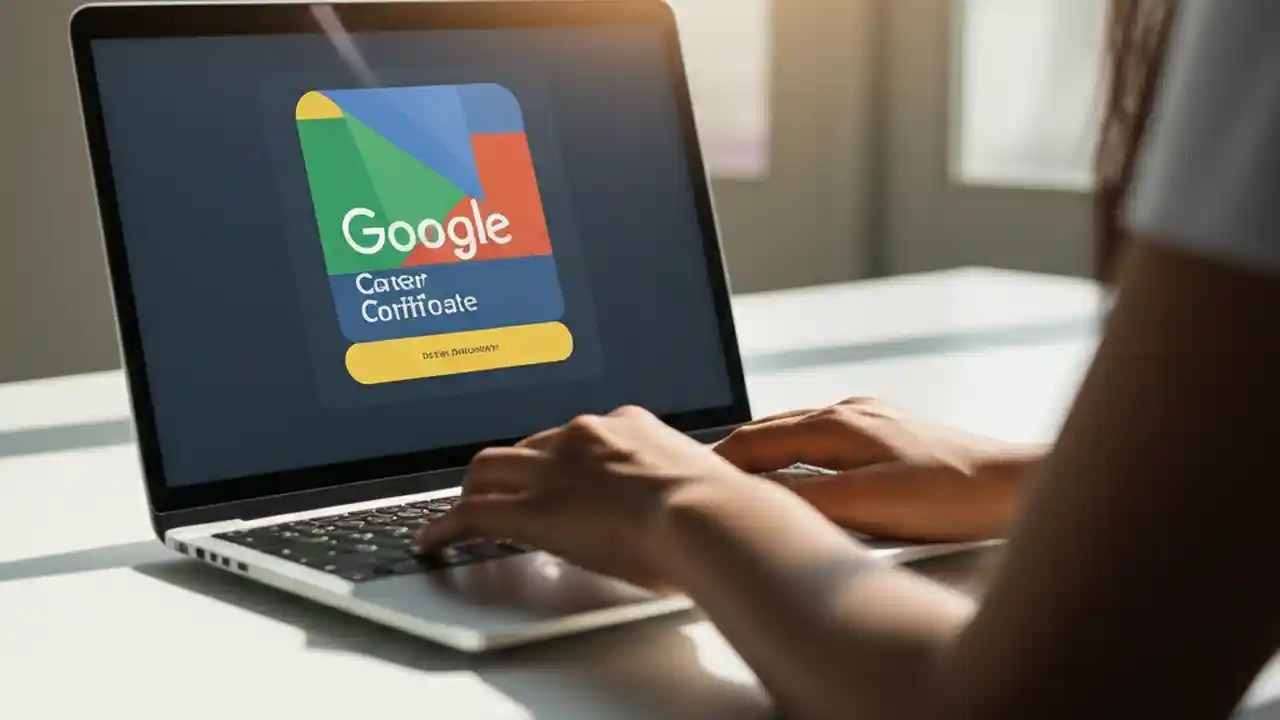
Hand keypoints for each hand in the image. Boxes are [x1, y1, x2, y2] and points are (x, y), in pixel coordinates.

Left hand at [416, 406, 775, 588]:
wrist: (709, 518)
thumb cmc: (722, 512)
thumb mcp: (705, 488)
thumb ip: (688, 490)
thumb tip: (707, 510)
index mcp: (628, 426)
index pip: (576, 437)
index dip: (559, 459)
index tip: (558, 474)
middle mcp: (585, 436)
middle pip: (524, 447)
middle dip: (507, 469)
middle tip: (498, 492)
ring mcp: (554, 470)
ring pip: (487, 470)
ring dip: (472, 492)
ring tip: (461, 513)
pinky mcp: (531, 508)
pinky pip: (472, 515)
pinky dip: (444, 528)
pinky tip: (432, 541)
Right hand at [716, 398, 1045, 540]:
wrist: (1017, 486)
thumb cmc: (952, 496)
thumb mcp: (869, 504)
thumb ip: (806, 497)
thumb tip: (750, 492)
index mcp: (837, 423)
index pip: (755, 439)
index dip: (716, 461)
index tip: (684, 479)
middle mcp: (850, 411)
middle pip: (771, 429)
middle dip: (733, 452)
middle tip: (697, 477)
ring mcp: (872, 420)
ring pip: (797, 433)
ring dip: (764, 453)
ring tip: (737, 477)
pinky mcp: (892, 435)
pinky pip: (824, 441)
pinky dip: (797, 456)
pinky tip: (800, 474)